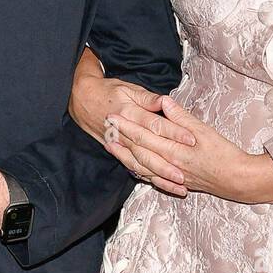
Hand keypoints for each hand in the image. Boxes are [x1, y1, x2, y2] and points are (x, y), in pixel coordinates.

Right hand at [68, 52, 194, 184]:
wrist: (82, 99)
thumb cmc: (108, 91)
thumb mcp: (128, 88)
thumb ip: (147, 97)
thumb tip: (164, 102)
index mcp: (128, 113)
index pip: (154, 125)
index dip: (173, 132)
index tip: (190, 139)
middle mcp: (123, 132)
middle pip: (147, 150)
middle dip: (167, 164)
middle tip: (185, 173)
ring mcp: (119, 144)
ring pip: (140, 163)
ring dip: (159, 176)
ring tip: (178, 185)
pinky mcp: (117, 152)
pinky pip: (133, 167)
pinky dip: (148, 177)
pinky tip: (162, 184)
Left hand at [108, 96, 272, 204]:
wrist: (237, 180)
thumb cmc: (224, 153)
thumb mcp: (204, 131)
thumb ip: (182, 117)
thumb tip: (164, 101)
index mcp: (175, 150)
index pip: (145, 136)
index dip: (127, 125)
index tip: (113, 115)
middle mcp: (169, 165)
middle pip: (139, 150)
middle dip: (121, 137)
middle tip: (106, 125)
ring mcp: (171, 176)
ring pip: (141, 166)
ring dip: (124, 155)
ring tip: (110, 146)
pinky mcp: (176, 183)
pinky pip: (151, 179)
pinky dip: (138, 172)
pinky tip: (130, 167)